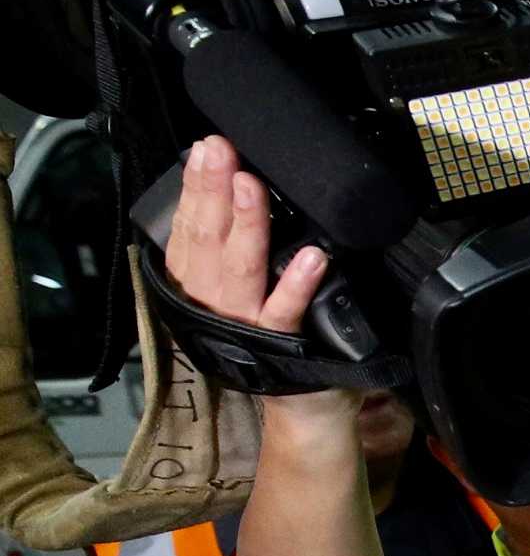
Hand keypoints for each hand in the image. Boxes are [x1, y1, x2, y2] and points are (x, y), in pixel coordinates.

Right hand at [165, 139, 359, 435]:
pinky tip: (314, 257)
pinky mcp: (283, 346)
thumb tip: (231, 188)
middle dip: (211, 192)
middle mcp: (212, 301)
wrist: (299, 407)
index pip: (188, 228)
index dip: (194, 187)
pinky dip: (298, 284)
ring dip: (245, 226)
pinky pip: (287, 312)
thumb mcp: (234, 287)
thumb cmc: (266, 338)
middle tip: (220, 150)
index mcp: (197, 283)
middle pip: (206, 240)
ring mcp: (245, 324)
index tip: (204, 149)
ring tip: (251, 187)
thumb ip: (227, 246)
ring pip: (240, 269)